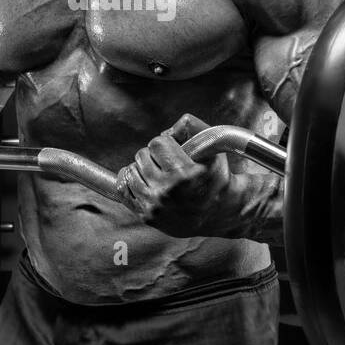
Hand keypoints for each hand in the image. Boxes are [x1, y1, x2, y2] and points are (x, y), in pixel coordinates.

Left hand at [115, 114, 238, 237]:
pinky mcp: (147, 216)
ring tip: (158, 172)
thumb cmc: (218, 179)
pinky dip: (130, 181)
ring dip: (143, 168)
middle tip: (167, 162)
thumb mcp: (214, 149)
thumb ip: (193, 127)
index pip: (157, 143)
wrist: (221, 214)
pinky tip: (143, 180)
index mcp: (183, 175)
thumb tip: (168, 129)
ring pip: (131, 171)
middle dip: (154, 155)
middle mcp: (166, 192)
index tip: (175, 150)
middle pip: (142, 155)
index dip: (167, 143)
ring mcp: (155, 206)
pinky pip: (123, 190)